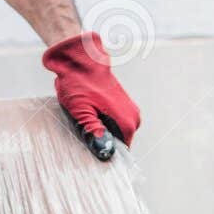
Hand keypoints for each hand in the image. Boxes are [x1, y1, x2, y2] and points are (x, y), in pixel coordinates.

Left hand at [42, 32, 140, 160]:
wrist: (81, 60)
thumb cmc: (79, 83)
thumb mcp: (81, 111)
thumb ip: (95, 133)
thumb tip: (105, 151)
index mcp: (126, 121)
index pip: (122, 153)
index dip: (106, 153)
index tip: (92, 150)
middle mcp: (134, 118)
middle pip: (119, 144)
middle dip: (103, 142)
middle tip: (86, 131)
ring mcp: (130, 111)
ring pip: (117, 135)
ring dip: (103, 133)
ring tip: (87, 121)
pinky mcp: (125, 107)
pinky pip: (116, 125)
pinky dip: (104, 125)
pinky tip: (91, 116)